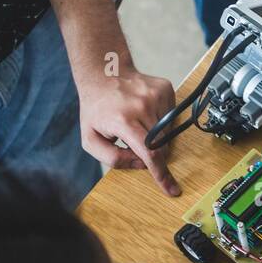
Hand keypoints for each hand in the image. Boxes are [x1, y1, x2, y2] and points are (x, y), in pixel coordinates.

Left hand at [78, 65, 179, 195]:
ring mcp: (156, 95)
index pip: (149, 153)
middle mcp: (142, 106)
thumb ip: (112, 159)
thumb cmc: (97, 108)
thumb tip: (140, 164)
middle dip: (153, 153)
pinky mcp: (165, 89)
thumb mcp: (90, 139)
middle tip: (135, 144)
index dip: (161, 174)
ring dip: (156, 136)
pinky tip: (145, 112)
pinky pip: (171, 116)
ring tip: (137, 123)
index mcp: (123, 120)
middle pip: (161, 145)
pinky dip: (161, 121)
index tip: (171, 189)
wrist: (104, 74)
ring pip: (168, 132)